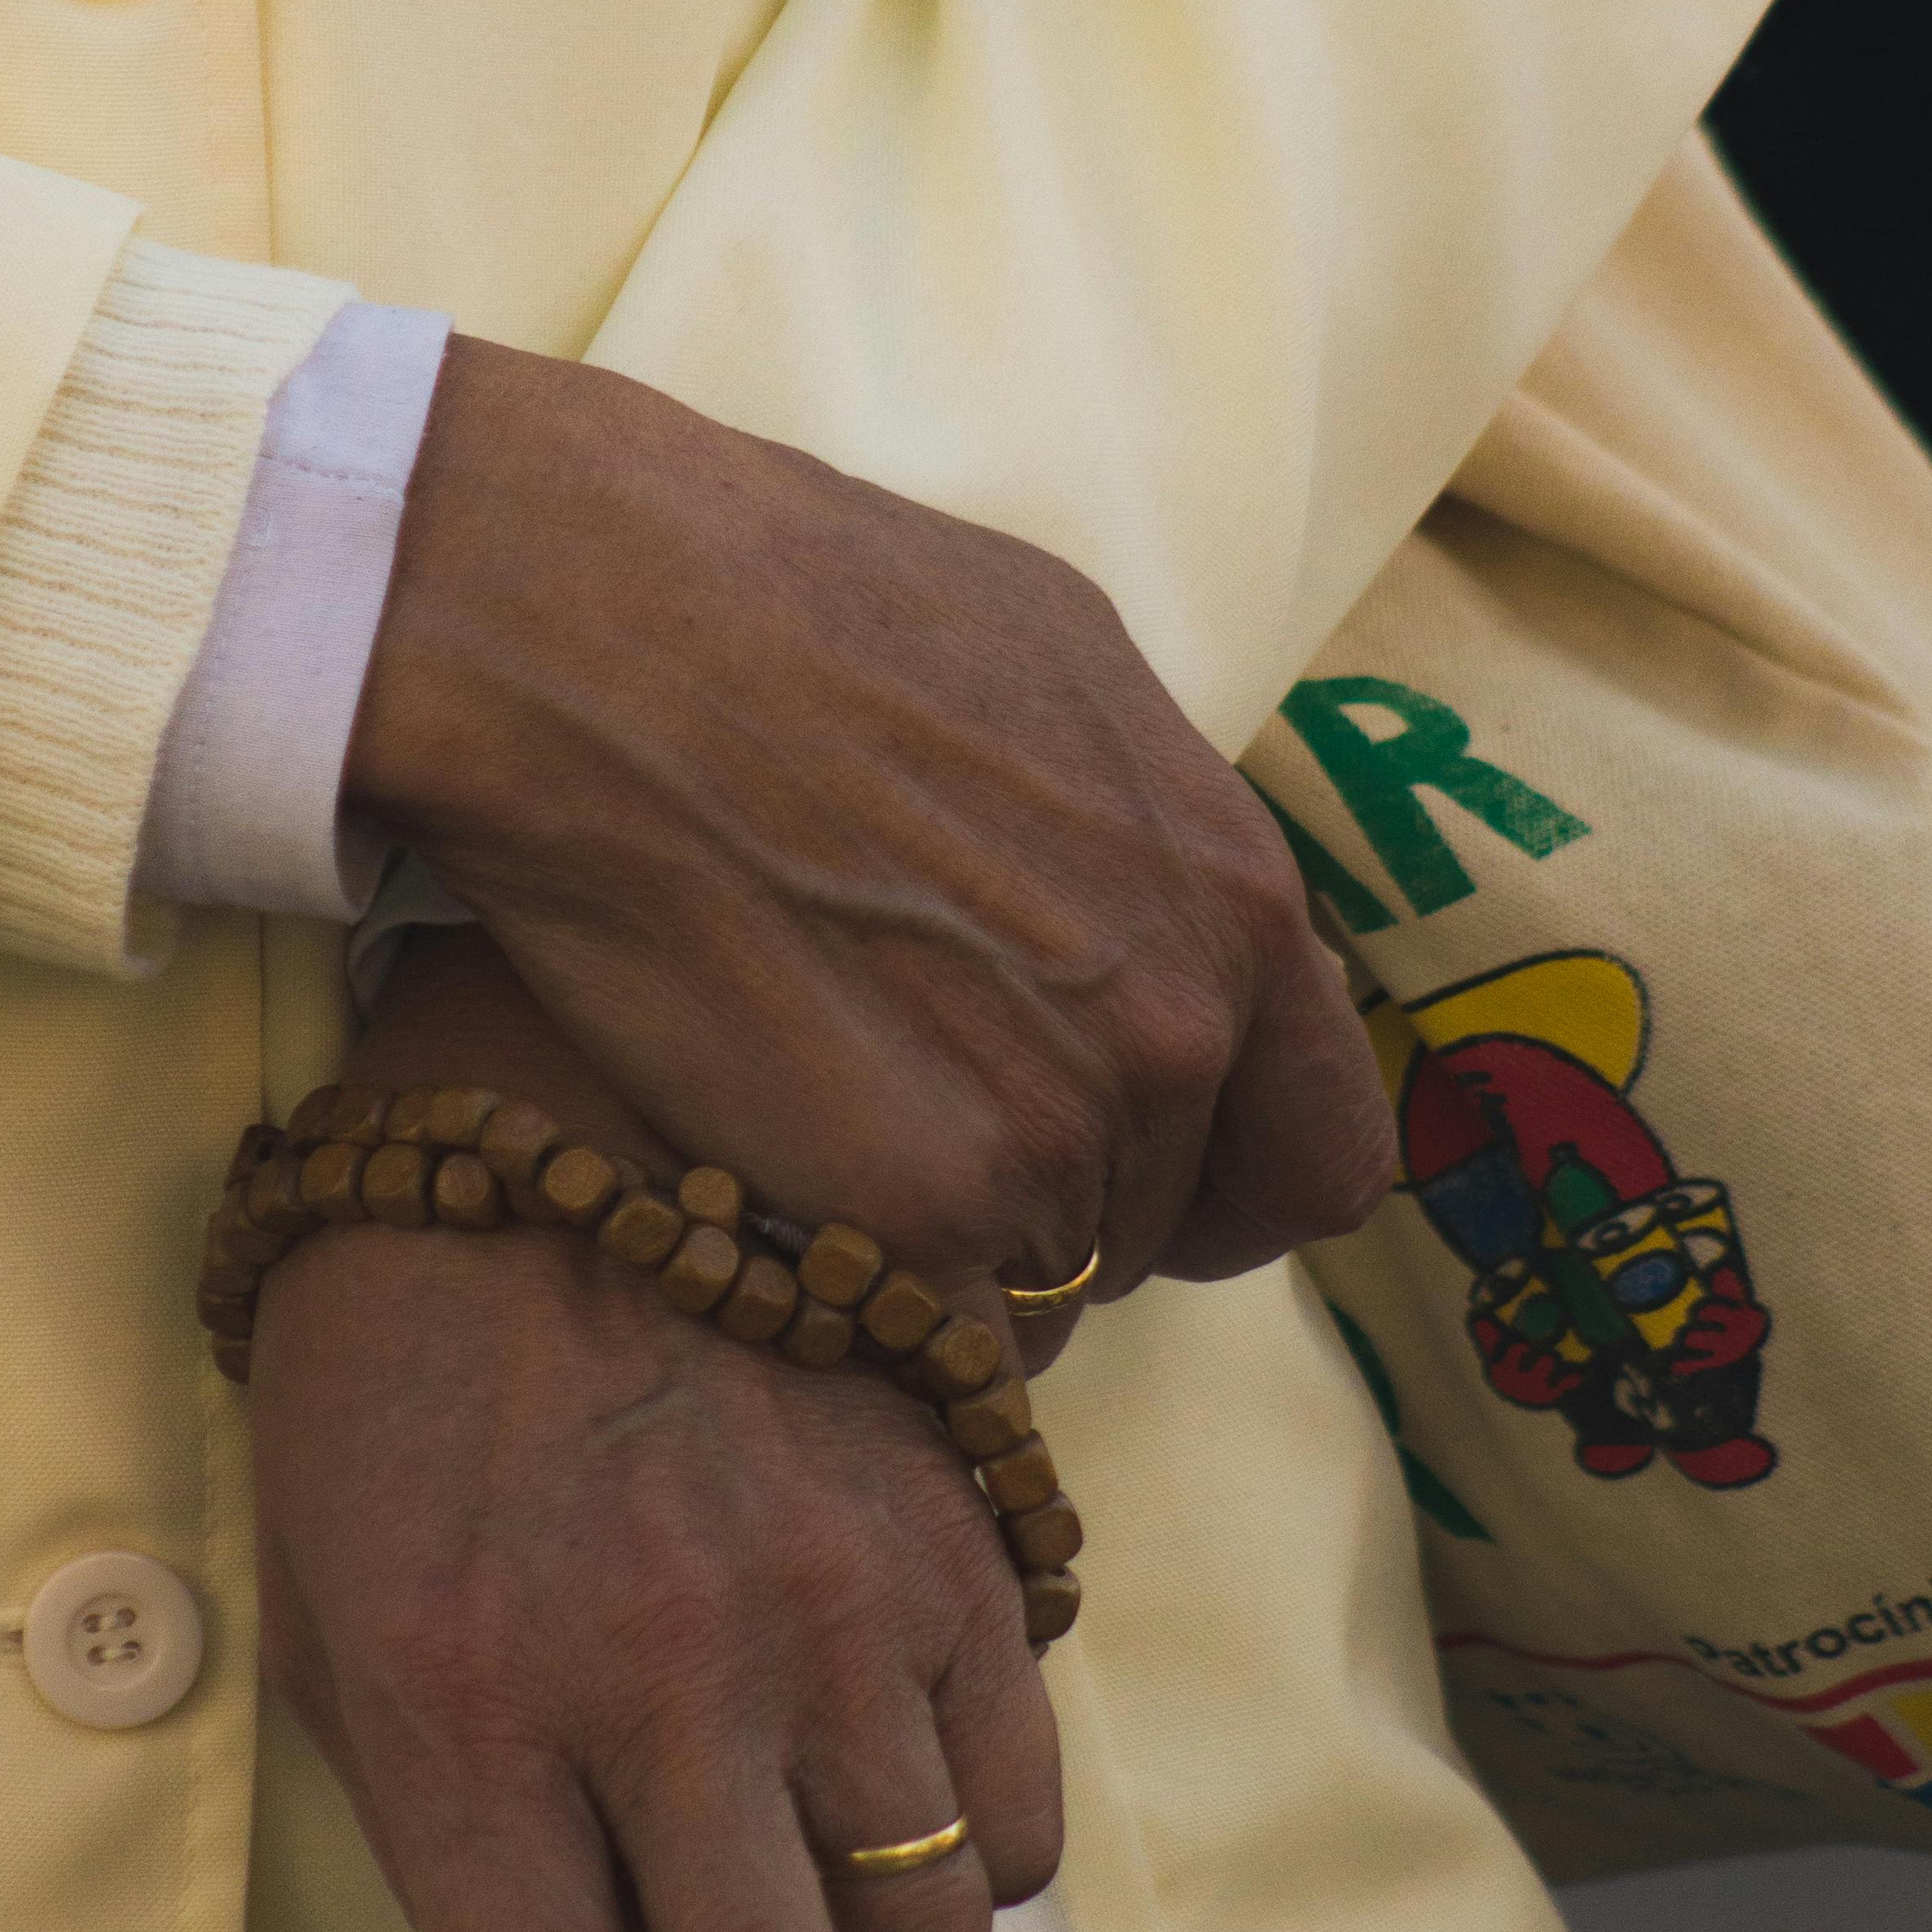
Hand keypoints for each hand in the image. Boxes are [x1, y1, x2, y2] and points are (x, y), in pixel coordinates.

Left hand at [250, 947, 1061, 1931]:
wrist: (548, 1117)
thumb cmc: (401, 1391)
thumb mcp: (343, 1626)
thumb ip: (449, 1848)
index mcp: (470, 1714)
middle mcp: (664, 1684)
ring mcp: (833, 1614)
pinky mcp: (953, 1549)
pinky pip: (1019, 1808)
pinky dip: (968, 1885)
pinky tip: (889, 1854)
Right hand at [345, 340, 1392, 1301]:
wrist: (609, 639)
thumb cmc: (805, 604)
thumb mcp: (1062, 664)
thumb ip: (1144, 823)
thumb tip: (1157, 894)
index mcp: (1240, 899)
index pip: (1322, 1153)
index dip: (1227, 1184)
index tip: (1145, 1182)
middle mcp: (1181, 1031)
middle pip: (1153, 1225)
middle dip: (1056, 1194)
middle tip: (912, 1111)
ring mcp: (1057, 1131)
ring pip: (1037, 1278)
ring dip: (945, 1237)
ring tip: (814, 1111)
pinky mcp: (915, 1208)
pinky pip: (932, 1328)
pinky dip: (864, 1290)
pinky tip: (777, 1184)